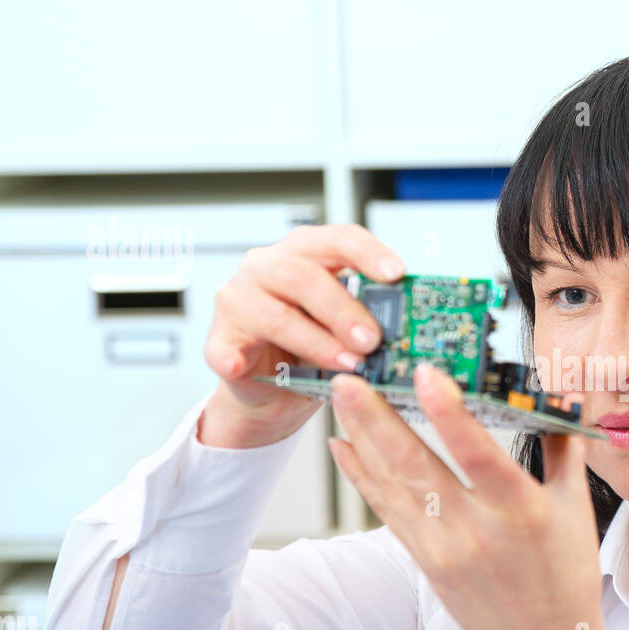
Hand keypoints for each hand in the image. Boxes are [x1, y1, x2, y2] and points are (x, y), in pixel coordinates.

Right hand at [200, 224, 405, 446]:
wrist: (274, 391)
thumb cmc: (313, 348)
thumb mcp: (347, 327)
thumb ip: (370, 317)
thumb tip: (410, 324)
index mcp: (305, 253)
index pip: (338, 239)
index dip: (369, 254)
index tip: (397, 275)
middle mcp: (267, 267)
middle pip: (305, 277)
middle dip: (345, 311)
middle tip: (373, 340)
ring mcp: (238, 300)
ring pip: (276, 315)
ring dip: (317, 343)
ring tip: (348, 364)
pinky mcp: (218, 339)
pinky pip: (225, 348)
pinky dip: (234, 358)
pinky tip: (242, 367)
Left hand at [326, 363, 612, 629]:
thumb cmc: (565, 576)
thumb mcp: (577, 509)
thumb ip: (563, 449)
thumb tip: (556, 394)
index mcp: (523, 512)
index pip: (479, 454)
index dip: (449, 413)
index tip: (426, 372)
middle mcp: (477, 531)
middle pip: (417, 466)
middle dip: (377, 418)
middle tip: (348, 379)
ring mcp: (443, 549)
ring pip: (392, 485)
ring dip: (361, 438)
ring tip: (339, 396)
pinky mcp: (424, 561)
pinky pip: (386, 510)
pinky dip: (362, 475)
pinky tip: (342, 444)